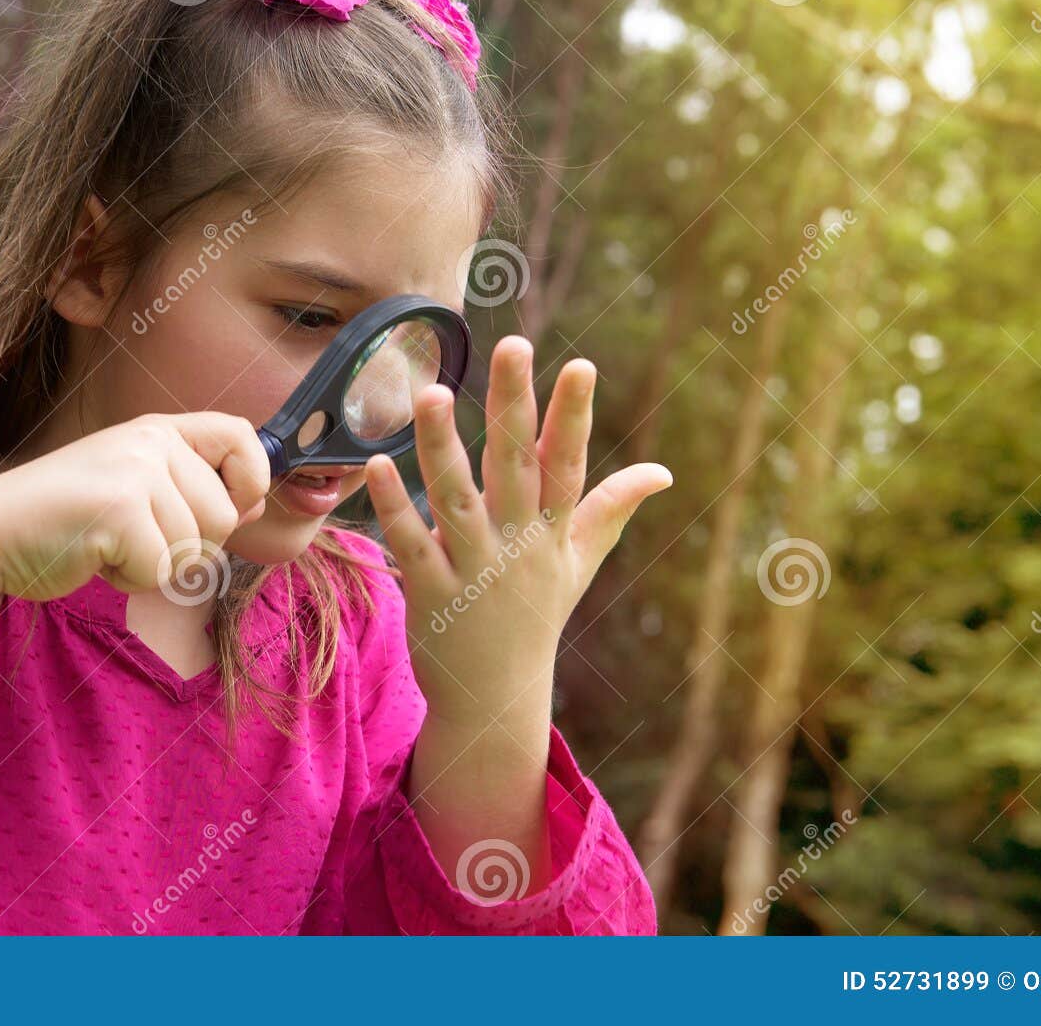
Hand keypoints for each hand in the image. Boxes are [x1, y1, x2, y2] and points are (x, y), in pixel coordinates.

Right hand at [0, 412, 268, 600]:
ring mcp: (134, 473)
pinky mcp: (119, 510)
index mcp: (157, 431)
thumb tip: (257, 504)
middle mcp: (150, 443)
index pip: (240, 434)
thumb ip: (192, 491)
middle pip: (223, 516)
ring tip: (110, 543)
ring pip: (195, 549)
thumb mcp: (135, 489)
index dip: (252, 476)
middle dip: (188, 548)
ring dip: (155, 565)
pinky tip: (95, 556)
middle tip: (135, 538)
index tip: (239, 506)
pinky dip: (130, 579)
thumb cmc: (65, 520)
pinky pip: (161, 570)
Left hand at [363, 335, 671, 726]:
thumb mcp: (578, 563)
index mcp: (553, 533)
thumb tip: (662, 472)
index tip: (581, 365)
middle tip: (514, 344)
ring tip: (429, 392)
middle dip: (515, 405)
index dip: (575, 417)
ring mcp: (473, 570)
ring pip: (456, 499)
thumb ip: (610, 509)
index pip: (567, 466)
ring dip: (442, 446)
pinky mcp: (429, 592)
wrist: (495, 696)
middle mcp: (517, 546)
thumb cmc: (535, 615)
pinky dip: (393, 505)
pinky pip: (410, 543)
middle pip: (515, 467)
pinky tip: (378, 463)